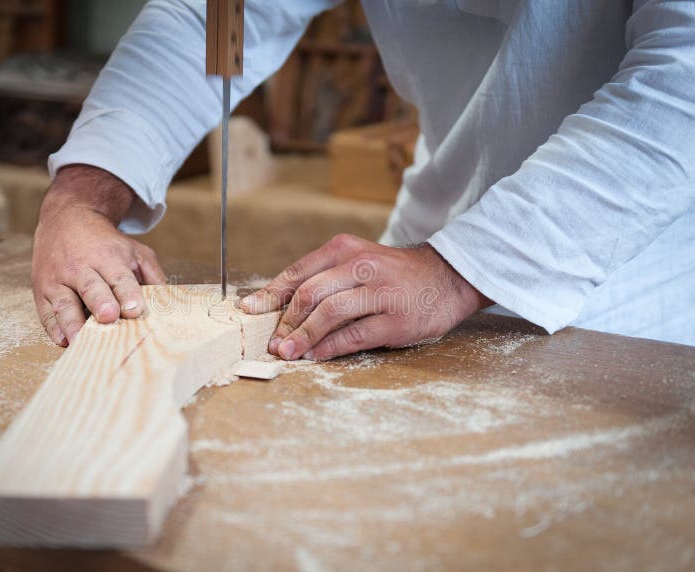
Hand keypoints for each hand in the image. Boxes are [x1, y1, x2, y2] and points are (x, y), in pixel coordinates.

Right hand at [32, 165, 166, 345]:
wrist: (66, 219)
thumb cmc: (106, 244)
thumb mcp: (135, 251)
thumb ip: (153, 275)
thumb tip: (170, 302)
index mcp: (107, 258)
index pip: (119, 278)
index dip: (128, 293)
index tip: (135, 310)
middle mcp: (81, 268)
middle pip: (92, 288)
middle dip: (101, 303)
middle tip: (109, 317)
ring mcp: (59, 280)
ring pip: (65, 303)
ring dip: (72, 322)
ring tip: (80, 340)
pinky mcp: (42, 291)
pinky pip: (46, 312)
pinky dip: (53, 327)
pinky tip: (62, 340)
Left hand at [238, 234, 490, 360]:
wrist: (445, 278)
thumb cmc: (392, 274)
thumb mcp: (357, 262)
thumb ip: (324, 278)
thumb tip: (279, 306)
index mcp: (345, 249)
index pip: (298, 272)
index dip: (270, 294)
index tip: (250, 311)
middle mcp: (361, 266)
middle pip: (309, 293)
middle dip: (284, 322)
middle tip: (271, 342)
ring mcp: (380, 292)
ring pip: (329, 314)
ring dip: (302, 336)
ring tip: (286, 353)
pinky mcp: (395, 320)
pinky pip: (354, 336)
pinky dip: (329, 348)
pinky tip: (315, 356)